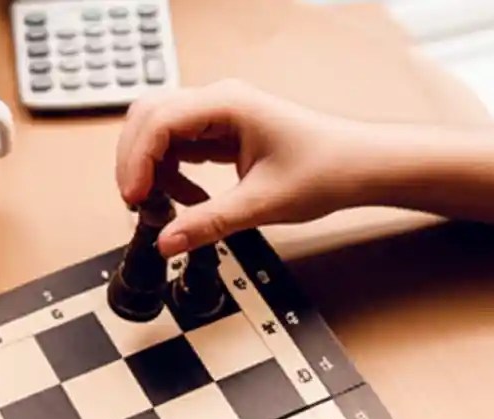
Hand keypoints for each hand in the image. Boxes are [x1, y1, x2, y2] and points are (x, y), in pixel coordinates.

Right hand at [115, 80, 374, 255]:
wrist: (358, 166)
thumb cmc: (325, 169)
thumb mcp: (261, 204)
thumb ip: (208, 223)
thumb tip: (166, 241)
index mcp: (227, 104)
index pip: (158, 121)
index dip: (137, 160)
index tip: (135, 197)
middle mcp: (217, 102)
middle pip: (147, 117)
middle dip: (134, 161)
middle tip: (137, 202)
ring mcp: (217, 115)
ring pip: (157, 132)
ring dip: (152, 169)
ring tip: (166, 205)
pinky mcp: (219, 132)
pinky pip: (176, 146)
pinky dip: (170, 173)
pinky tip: (189, 199)